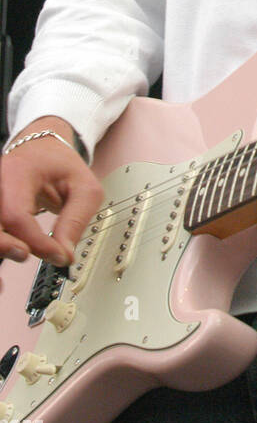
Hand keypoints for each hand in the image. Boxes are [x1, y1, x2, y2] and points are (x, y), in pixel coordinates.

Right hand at [0, 117, 103, 265]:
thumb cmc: (60, 165)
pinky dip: (2, 249)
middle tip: (27, 256)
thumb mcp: (83, 185)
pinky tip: (10, 265)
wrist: (42, 150)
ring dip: (1, 251)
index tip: (57, 255)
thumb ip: (76, 220)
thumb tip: (64, 255)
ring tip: (12, 272)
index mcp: (17, 173)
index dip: (35, 241)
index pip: (17, 214)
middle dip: (6, 247)